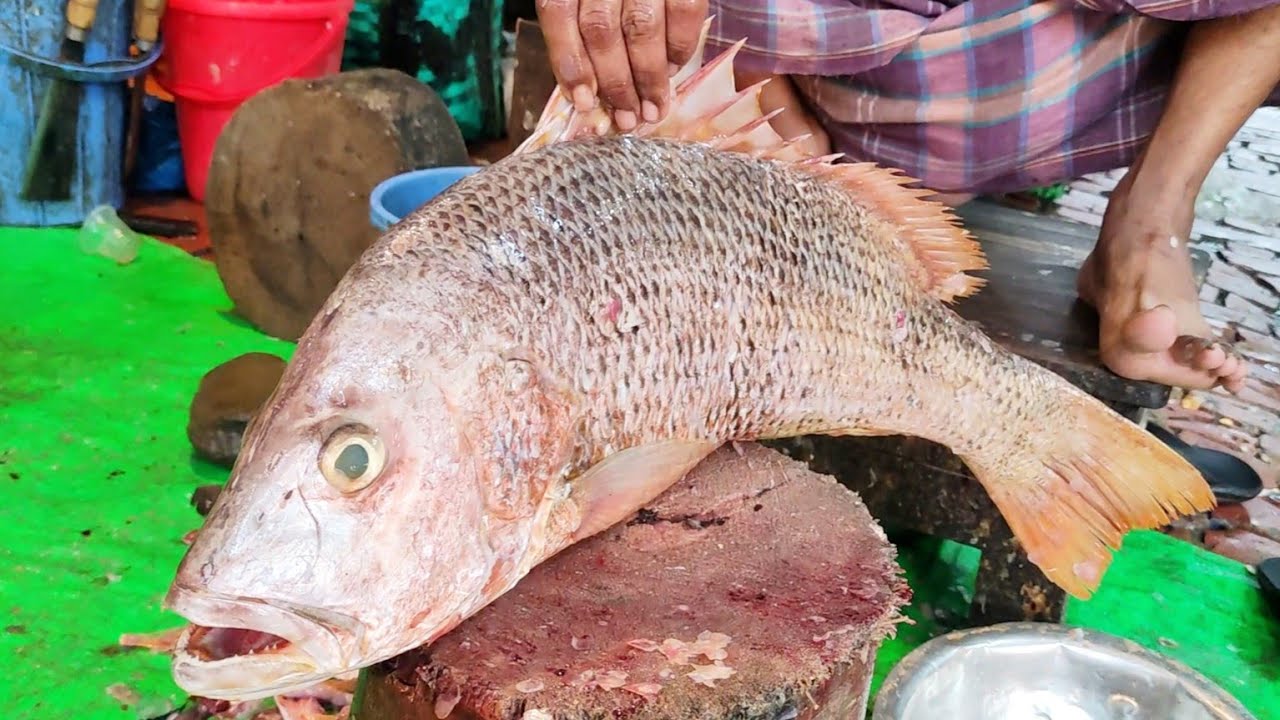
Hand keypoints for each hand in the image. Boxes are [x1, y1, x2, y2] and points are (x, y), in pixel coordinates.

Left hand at [536, 0, 707, 129]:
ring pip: (642, 29)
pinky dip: (680, 48)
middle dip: (615, 83)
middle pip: (601, 30)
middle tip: (627, 118)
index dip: (569, 63)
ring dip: (648, 77)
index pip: (559, 14)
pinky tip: (675, 70)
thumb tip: (584, 86)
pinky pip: (684, 15)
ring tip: (653, 108)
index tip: (584, 103)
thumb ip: (576, 22)